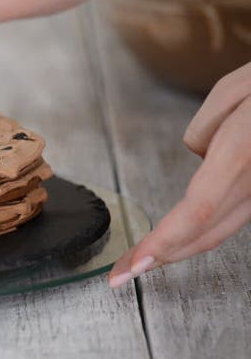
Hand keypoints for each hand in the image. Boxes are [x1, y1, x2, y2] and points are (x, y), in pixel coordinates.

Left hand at [109, 62, 250, 286]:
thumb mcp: (238, 87)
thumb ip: (208, 127)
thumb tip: (200, 155)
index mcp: (243, 155)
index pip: (196, 211)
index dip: (164, 242)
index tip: (134, 265)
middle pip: (204, 231)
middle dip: (160, 256)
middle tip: (121, 273)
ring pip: (219, 228)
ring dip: (179, 246)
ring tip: (141, 259)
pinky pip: (232, 213)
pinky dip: (201, 228)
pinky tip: (177, 237)